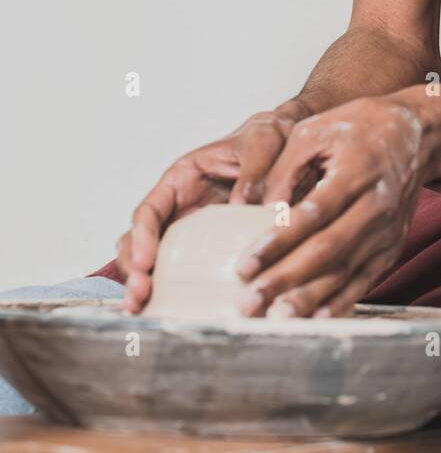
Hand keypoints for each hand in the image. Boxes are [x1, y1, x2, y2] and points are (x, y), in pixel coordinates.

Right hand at [115, 98, 312, 312]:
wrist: (294, 147)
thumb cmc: (272, 138)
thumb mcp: (264, 142)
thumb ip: (254, 170)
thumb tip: (241, 206)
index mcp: (182, 179)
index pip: (149, 211)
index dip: (141, 237)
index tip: (145, 261)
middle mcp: (182, 209)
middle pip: (141, 244)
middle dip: (134, 271)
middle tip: (139, 296)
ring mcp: (194, 233)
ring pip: (157, 264)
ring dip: (147, 288)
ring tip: (144, 310)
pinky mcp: (212, 252)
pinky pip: (189, 275)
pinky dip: (178, 294)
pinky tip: (175, 314)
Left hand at [234, 90, 427, 318]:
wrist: (416, 134)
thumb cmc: (360, 127)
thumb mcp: (315, 130)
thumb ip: (283, 169)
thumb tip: (256, 211)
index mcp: (355, 172)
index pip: (312, 214)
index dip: (277, 242)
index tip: (244, 265)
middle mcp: (376, 205)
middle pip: (328, 250)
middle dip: (286, 280)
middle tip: (249, 302)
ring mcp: (388, 230)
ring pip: (346, 271)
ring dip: (309, 298)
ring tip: (275, 317)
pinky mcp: (392, 246)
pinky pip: (365, 279)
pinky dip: (341, 301)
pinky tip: (315, 317)